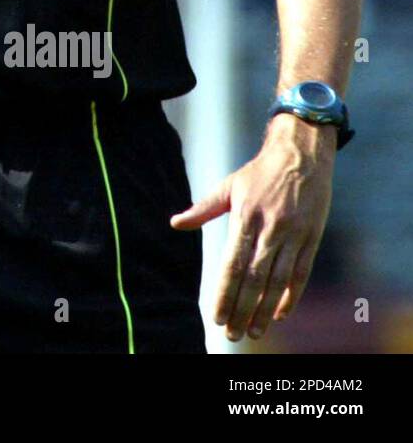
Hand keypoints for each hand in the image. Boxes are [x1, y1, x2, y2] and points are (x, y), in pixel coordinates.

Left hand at [171, 113, 335, 341]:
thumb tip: (175, 223)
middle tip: (231, 333)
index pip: (233, 263)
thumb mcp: (228, 186)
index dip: (224, 291)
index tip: (215, 314)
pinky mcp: (313, 238)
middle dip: (242, 308)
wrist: (301, 155)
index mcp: (246, 216)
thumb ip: (203, 208)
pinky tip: (280, 314)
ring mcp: (294, 234)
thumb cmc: (259, 172)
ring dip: (265, 309)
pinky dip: (291, 296)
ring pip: (279, 280)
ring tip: (254, 332)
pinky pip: (301, 273)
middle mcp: (271, 228)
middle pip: (255, 278)